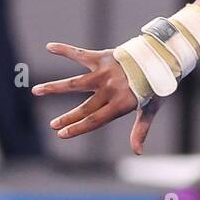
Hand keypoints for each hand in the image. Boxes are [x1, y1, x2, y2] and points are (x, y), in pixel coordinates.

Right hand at [31, 42, 162, 154]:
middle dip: (67, 117)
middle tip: (53, 125)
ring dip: (54, 87)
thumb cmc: (156, 86)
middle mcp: (110, 89)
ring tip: (36, 90)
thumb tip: (138, 152)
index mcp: (121, 103)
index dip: (78, 128)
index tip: (62, 134)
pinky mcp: (103, 57)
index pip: (95, 120)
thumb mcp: (151, 109)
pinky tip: (49, 47)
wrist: (162, 58)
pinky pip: (80, 54)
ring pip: (74, 83)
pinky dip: (65, 50)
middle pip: (84, 107)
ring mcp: (105, 73)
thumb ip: (140, 129)